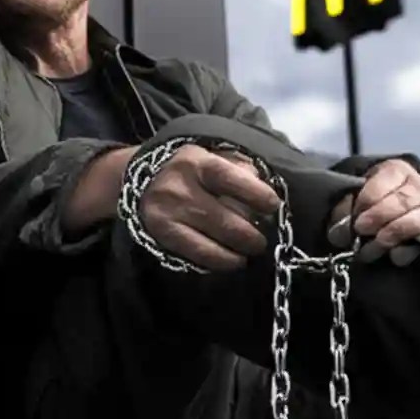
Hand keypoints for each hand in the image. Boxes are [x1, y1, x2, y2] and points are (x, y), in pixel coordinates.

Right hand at [140, 144, 281, 270]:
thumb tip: (266, 196)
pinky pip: (198, 254)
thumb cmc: (193, 170)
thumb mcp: (213, 157)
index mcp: (197, 163)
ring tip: (249, 251)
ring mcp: (168, 214)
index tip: (273, 206)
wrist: (145, 180)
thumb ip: (240, 171)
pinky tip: (233, 260)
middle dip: (252, 235)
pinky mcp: (162, 235)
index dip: (257, 195)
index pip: (230, 179)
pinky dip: (221, 261)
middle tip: (262, 241)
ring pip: (214, 242)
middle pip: (226, 219)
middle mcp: (180, 188)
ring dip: (239, 251)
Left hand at [327, 159, 419, 263]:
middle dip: (381, 216)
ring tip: (379, 244)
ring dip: (400, 232)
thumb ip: (345, 212)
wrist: (389, 217)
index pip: (387, 178)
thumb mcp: (353, 201)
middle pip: (404, 200)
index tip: (354, 214)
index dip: (369, 198)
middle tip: (362, 230)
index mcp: (397, 171)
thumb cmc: (367, 208)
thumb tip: (339, 233)